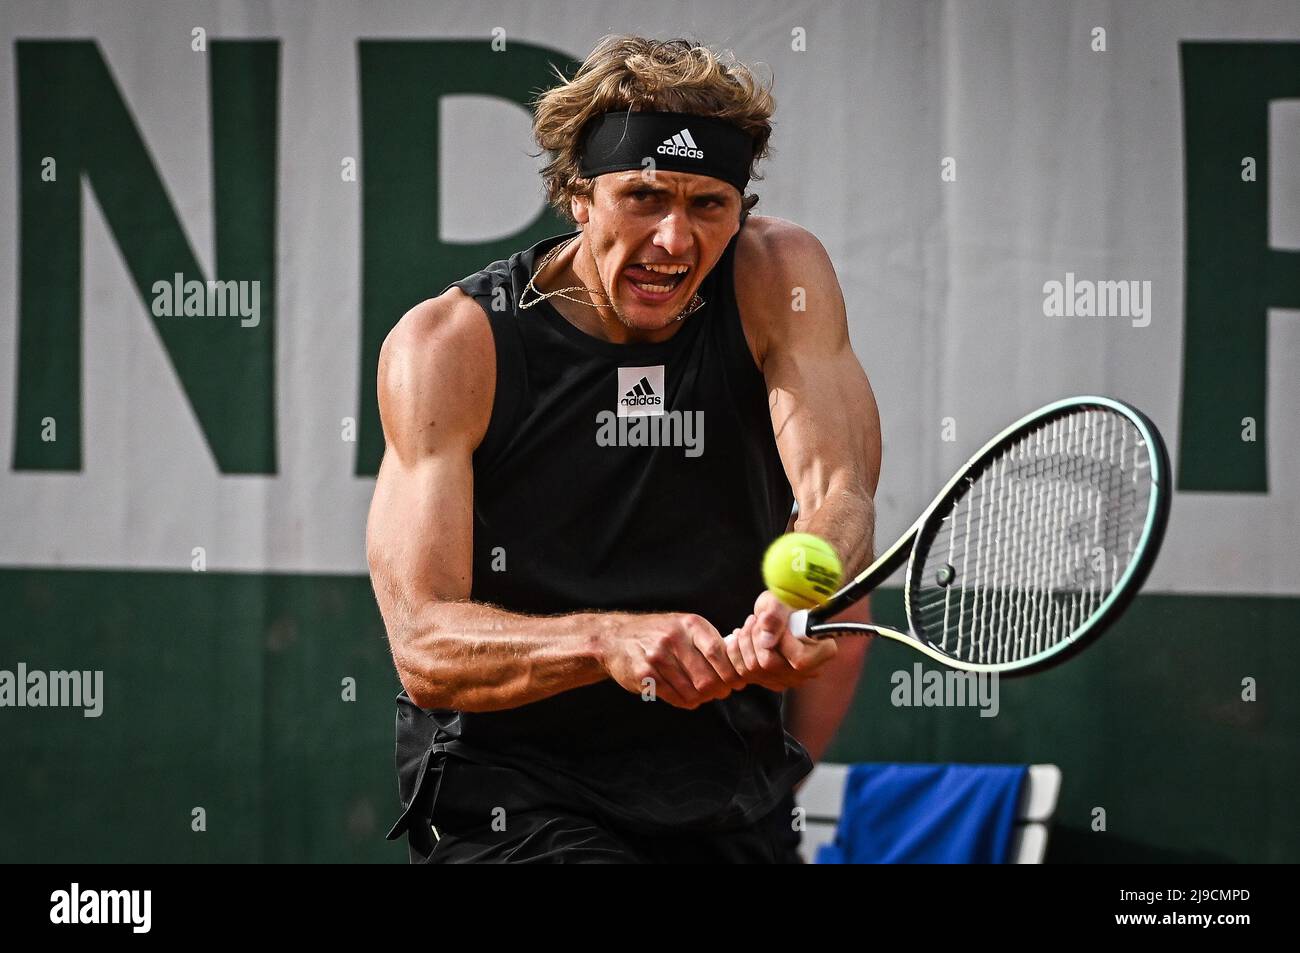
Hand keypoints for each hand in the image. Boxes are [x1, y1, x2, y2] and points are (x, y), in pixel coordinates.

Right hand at [598, 612, 747, 709]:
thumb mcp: (685, 627)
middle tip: (719, 693)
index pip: (718, 652)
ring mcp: (657, 656)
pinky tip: (686, 698)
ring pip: (692, 691)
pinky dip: (685, 701)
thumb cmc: (659, 634)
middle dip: (718, 690)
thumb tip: (741, 669)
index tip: (736, 682)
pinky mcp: (644, 674)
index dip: (730, 673)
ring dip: (701, 698)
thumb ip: (711, 643)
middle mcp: (673, 638)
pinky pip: (674, 697)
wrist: (616, 637)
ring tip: (702, 695)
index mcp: (690, 624)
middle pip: (707, 677)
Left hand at [724, 591, 837, 691]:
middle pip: (770, 666)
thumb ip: (776, 615)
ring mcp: (789, 679)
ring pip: (753, 671)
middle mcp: (809, 671)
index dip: (782, 641)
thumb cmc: (786, 600)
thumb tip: (766, 641)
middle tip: (755, 619)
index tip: (775, 622)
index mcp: (823, 651)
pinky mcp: (769, 682)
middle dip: (754, 638)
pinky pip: (743, 675)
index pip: (799, 660)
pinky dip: (736, 654)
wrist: (779, 609)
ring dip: (743, 643)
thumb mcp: (781, 599)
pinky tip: (740, 638)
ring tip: (748, 625)